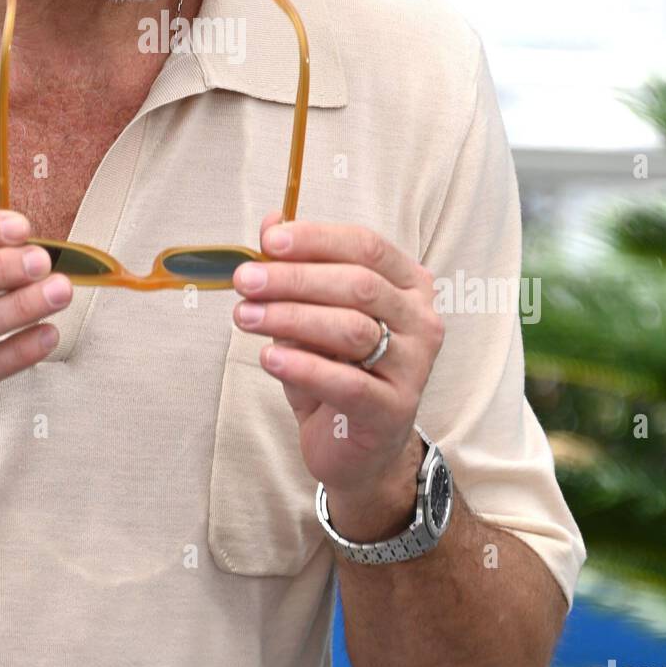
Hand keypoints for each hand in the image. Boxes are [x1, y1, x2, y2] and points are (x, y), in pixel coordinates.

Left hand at [232, 211, 442, 527]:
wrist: (355, 446)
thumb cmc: (335, 366)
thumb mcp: (310, 311)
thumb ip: (296, 267)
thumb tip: (270, 221)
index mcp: (407, 283)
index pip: (366, 245)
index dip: (316, 239)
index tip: (268, 241)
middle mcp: (421, 320)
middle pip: (358, 285)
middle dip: (294, 279)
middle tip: (244, 281)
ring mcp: (414, 367)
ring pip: (352, 330)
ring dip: (291, 318)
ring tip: (245, 317)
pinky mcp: (394, 411)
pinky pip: (347, 383)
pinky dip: (303, 367)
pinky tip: (269, 358)